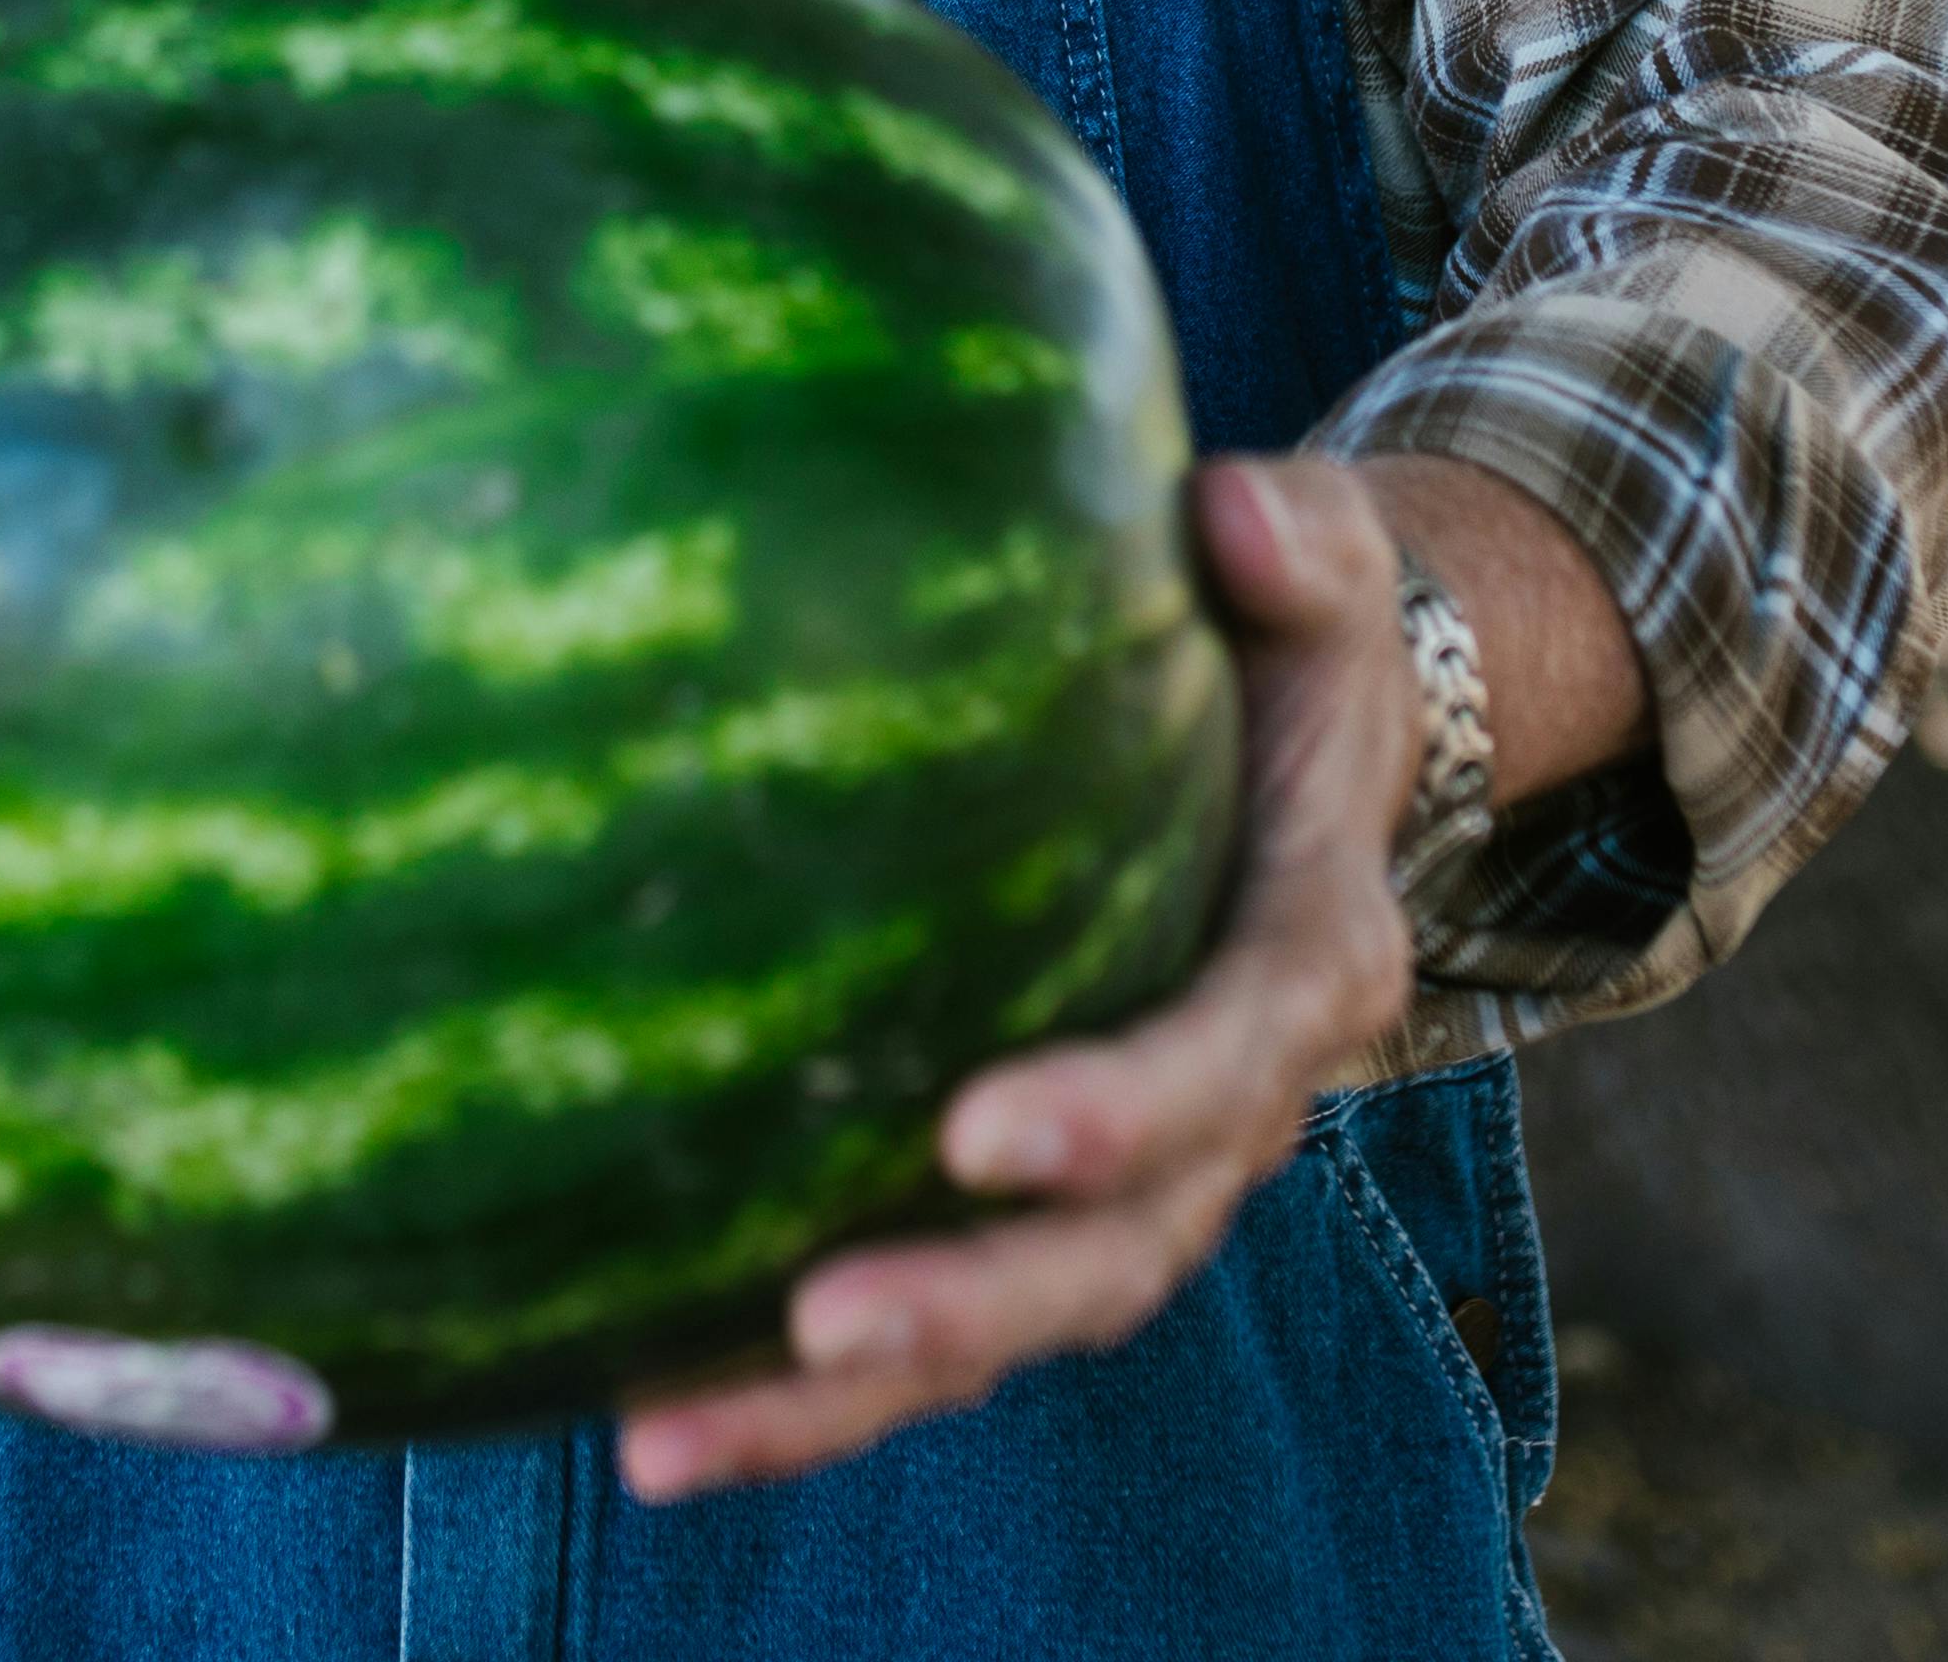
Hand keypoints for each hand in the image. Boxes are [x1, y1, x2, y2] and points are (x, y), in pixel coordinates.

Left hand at [615, 452, 1423, 1499]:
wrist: (1309, 744)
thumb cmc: (1285, 638)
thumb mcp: (1322, 572)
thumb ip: (1301, 543)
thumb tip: (1233, 512)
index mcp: (1305, 966)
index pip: (1219, 1064)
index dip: (1117, 1112)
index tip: (981, 1131)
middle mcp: (1227, 1111)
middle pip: (1106, 1259)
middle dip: (964, 1308)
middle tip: (811, 1328)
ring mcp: (1126, 1178)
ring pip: (1001, 1328)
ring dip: (840, 1403)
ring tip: (659, 1435)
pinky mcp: (1026, 1200)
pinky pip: (926, 1312)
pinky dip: (792, 1380)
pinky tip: (626, 1395)